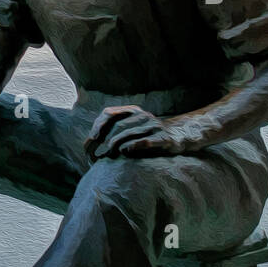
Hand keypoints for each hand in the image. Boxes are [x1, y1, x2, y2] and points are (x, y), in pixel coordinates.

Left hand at [84, 105, 200, 158]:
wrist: (178, 137)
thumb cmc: (147, 136)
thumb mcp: (131, 128)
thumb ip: (113, 131)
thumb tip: (89, 143)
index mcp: (133, 111)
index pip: (109, 113)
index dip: (99, 125)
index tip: (93, 138)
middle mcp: (144, 115)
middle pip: (118, 125)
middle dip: (105, 140)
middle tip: (98, 153)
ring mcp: (155, 126)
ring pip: (129, 134)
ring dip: (116, 146)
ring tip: (110, 156)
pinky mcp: (163, 139)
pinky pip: (145, 142)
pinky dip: (132, 147)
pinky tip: (125, 152)